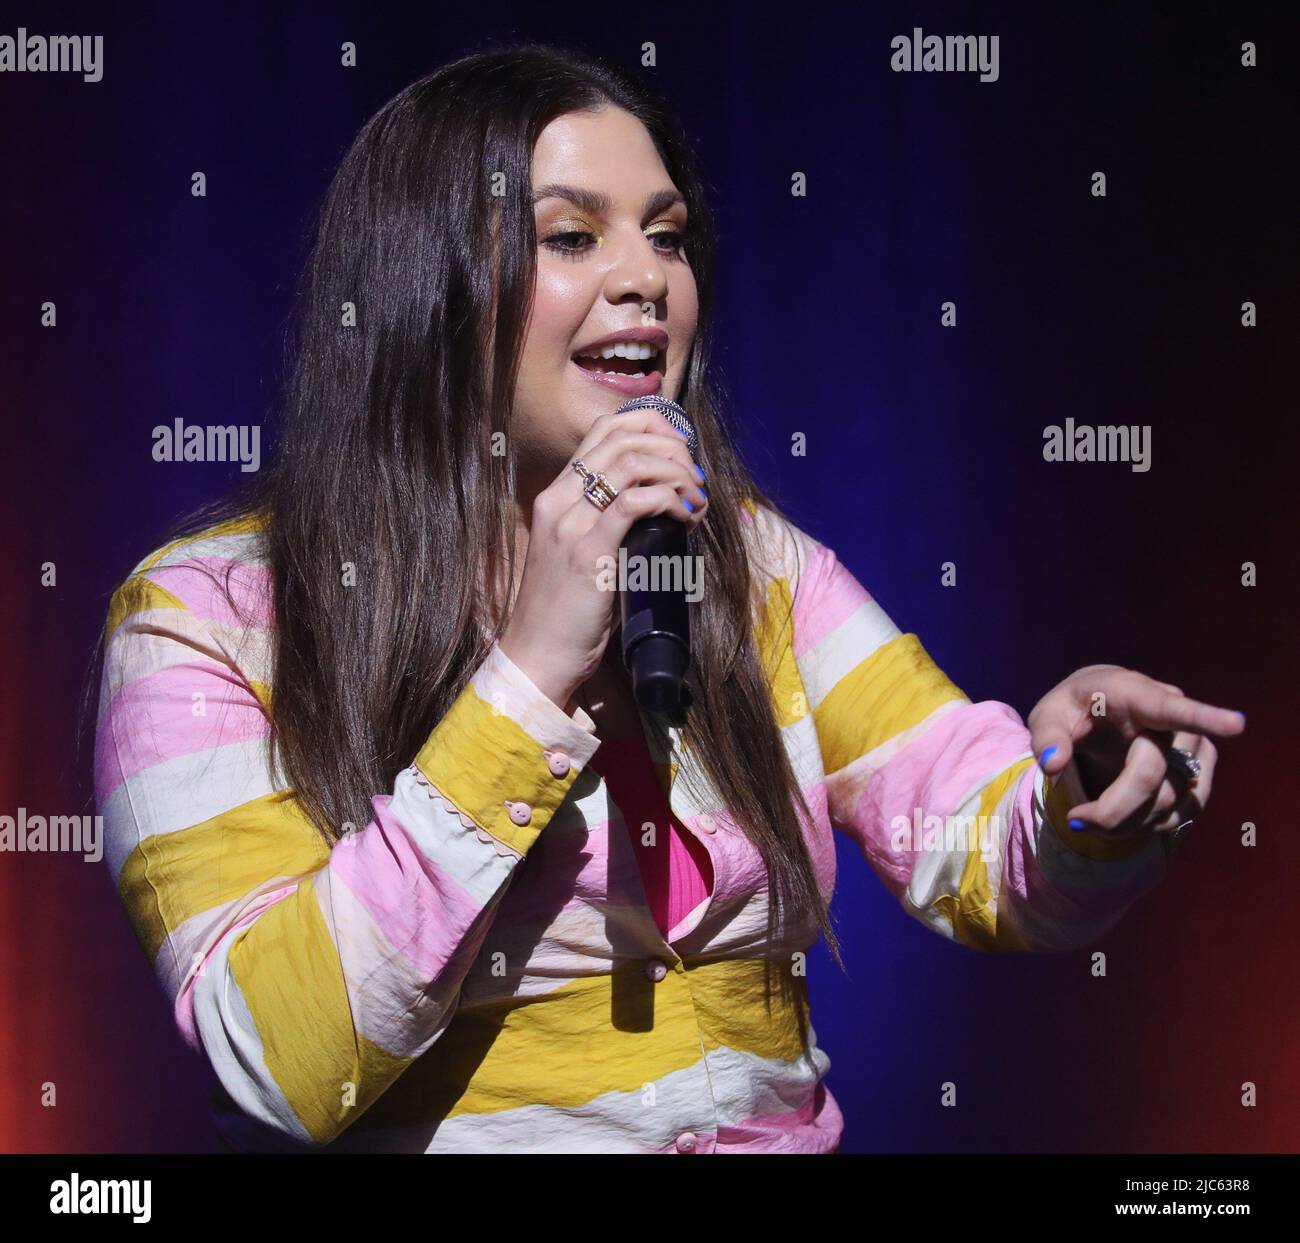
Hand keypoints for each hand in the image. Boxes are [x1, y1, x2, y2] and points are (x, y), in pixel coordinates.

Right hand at [500, 406, 708, 707]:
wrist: (536, 657)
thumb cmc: (565, 615)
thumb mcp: (583, 556)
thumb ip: (610, 527)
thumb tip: (666, 510)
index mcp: (554, 498)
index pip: (601, 432)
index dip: (648, 426)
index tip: (680, 448)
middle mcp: (558, 502)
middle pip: (619, 438)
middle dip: (670, 446)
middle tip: (695, 474)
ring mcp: (570, 526)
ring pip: (630, 464)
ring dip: (675, 472)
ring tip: (695, 496)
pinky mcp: (588, 553)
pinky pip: (634, 504)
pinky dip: (668, 500)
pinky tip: (685, 517)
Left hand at [1027, 664, 1245, 837]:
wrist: (1102, 710)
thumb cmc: (1074, 710)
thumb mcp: (1048, 714)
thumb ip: (1046, 735)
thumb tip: (1052, 764)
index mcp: (1136, 696)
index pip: (1170, 709)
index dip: (1204, 716)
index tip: (1237, 724)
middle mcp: (1174, 722)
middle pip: (1154, 775)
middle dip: (1113, 808)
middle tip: (1075, 821)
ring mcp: (1193, 750)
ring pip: (1169, 802)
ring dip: (1126, 822)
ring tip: (1089, 818)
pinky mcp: (1199, 777)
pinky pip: (1181, 814)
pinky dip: (1146, 826)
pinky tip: (1119, 818)